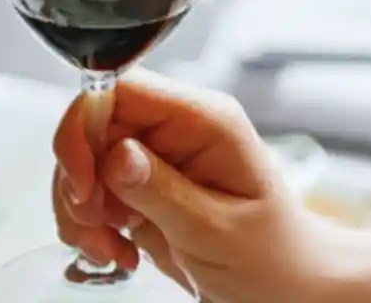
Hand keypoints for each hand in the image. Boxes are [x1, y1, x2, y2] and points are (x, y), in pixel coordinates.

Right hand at [53, 71, 335, 302]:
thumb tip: (113, 154)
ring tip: (110, 250)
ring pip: (85, 161)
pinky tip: (116, 250)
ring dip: (81, 211)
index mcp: (204, 120)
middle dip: (79, 182)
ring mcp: (158, 156)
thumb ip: (162, 191)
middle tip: (95, 228)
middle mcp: (177, 128)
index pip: (120, 88)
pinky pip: (93, 190)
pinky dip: (89, 224)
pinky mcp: (144, 185)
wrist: (290, 288)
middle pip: (92, 126)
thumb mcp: (216, 231)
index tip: (82, 184)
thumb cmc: (275, 260)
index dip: (84, 128)